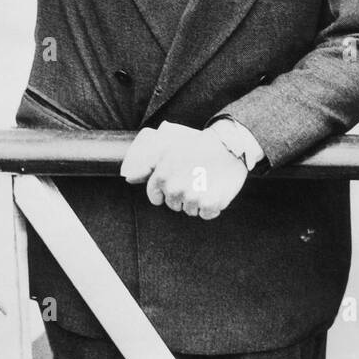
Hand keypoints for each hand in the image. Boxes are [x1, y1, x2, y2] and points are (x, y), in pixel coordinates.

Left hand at [120, 121, 248, 219]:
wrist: (229, 143)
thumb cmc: (198, 144)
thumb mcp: (168, 150)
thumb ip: (147, 166)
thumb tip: (129, 179)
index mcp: (162, 176)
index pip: (157, 197)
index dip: (167, 191)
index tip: (180, 182)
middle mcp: (175, 189)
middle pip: (174, 205)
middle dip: (184, 195)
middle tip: (196, 179)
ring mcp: (193, 198)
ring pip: (190, 210)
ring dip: (198, 201)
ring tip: (208, 183)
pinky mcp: (211, 204)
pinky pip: (207, 214)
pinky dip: (212, 206)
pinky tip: (216, 191)